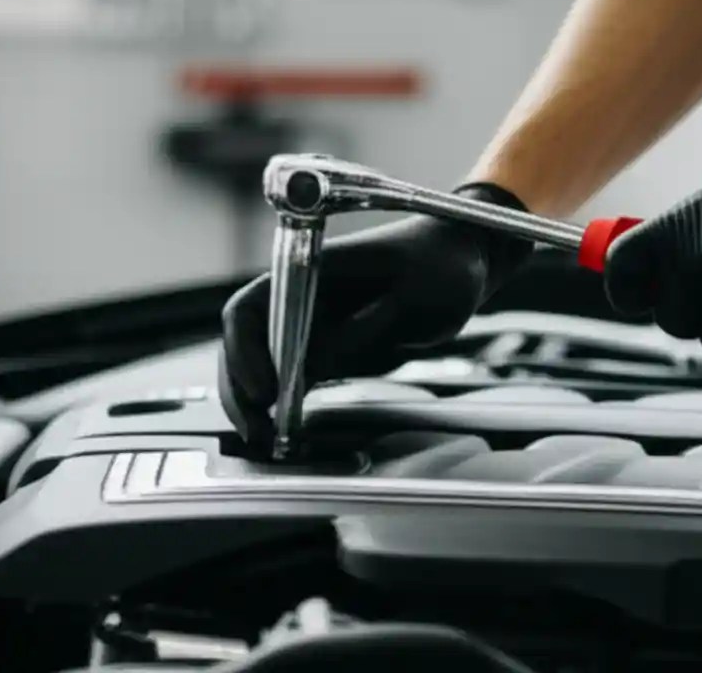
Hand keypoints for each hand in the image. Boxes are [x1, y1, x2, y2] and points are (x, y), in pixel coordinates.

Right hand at [219, 184, 531, 456]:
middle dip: (239, 387)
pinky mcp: (326, 347)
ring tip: (265, 438)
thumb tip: (320, 356)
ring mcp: (310, 323)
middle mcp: (300, 297)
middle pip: (245, 341)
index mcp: (310, 270)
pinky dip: (280, 406)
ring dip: (253, 402)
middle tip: (257, 430)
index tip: (264, 391)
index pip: (251, 307)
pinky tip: (283, 432)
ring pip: (260, 364)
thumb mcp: (416, 291)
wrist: (461, 264)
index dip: (246, 351)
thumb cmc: (441, 263)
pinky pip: (289, 378)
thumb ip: (369, 322)